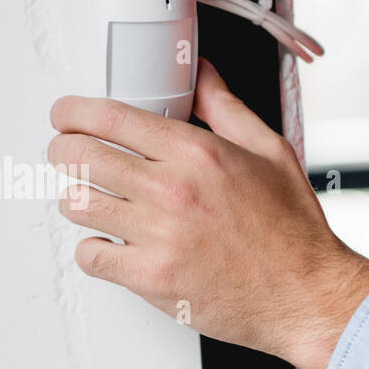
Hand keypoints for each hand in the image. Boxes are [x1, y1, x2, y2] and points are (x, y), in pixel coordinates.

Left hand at [48, 59, 368, 368]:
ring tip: (89, 198)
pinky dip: (91, 249)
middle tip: (64, 153)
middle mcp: (172, 191)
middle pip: (81, 156)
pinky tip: (108, 244)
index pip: (111, 118)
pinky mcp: (151, 279)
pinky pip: (90, 256)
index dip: (73, 112)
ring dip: (76, 198)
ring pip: (78, 204)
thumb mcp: (268, 150)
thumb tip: (200, 73)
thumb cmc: (291, 231)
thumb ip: (224, 107)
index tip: (64, 115)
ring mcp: (158, 237)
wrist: (306, 294)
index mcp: (197, 154)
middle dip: (62, 150)